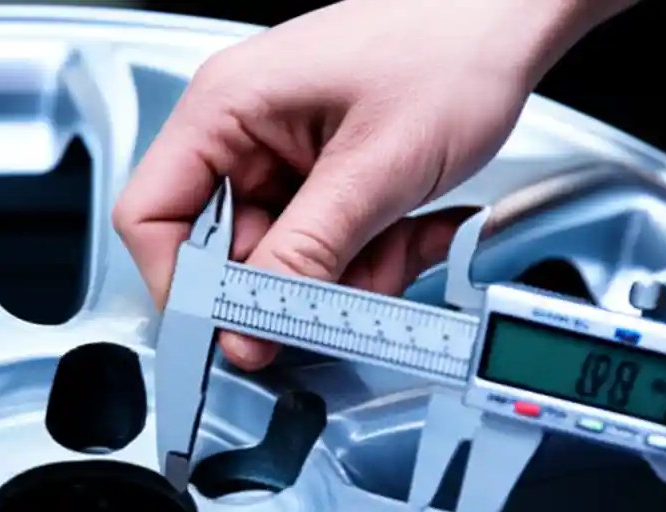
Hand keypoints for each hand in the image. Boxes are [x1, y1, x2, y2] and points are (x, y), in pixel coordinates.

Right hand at [114, 0, 633, 369]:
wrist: (513, 19)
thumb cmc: (450, 46)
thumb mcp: (374, 169)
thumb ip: (304, 257)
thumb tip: (246, 328)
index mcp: (226, 108)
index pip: (152, 217)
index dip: (185, 285)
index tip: (234, 328)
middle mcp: (244, 130)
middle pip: (227, 251)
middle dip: (297, 283)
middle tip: (353, 286)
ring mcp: (285, 153)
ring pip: (286, 258)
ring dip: (351, 271)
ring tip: (402, 239)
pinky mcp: (325, 172)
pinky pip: (327, 242)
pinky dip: (374, 251)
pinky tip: (416, 227)